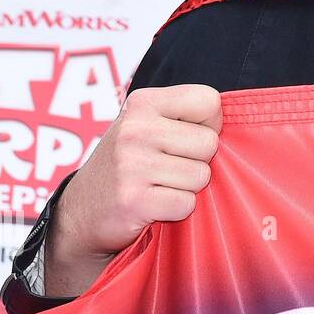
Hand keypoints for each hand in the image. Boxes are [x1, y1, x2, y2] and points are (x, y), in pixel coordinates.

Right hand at [44, 84, 221, 297]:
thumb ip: (185, 116)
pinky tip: (152, 205)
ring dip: (186, 188)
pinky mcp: (134, 200)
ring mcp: (132, 164)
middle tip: (167, 168)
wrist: (80, 212)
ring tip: (158, 186)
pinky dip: (175, 210)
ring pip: (201, 176)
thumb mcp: (146, 125)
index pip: (209, 100)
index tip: (185, 137)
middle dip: (197, 161)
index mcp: (143, 102)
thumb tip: (234, 122)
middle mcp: (135, 129)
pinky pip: (187, 204)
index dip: (208, 124)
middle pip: (209, 142)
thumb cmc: (127, 164)